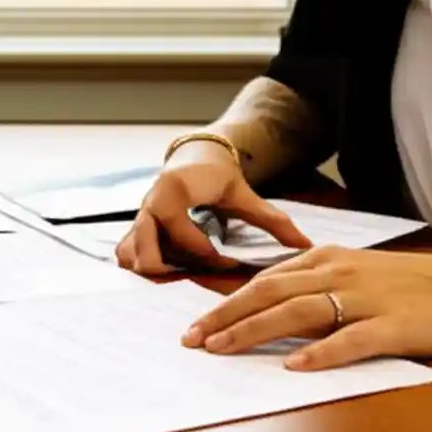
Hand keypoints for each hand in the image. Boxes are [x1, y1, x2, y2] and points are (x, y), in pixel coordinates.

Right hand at [115, 140, 311, 274]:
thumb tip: (305, 245)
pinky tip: (168, 271)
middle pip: (145, 250)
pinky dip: (141, 264)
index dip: (205, 254)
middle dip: (170, 270)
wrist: (195, 155)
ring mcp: (139, 215)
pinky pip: (126, 251)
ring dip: (153, 270)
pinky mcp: (136, 225)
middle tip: (197, 275)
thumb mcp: (244, 194)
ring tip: (182, 276)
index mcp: (175, 191)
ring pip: (130, 253)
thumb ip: (272, 219)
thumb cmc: (219, 176)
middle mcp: (150, 203)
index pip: (182, 233)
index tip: (228, 262)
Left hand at [181, 246, 431, 369]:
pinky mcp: (392, 326)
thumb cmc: (410, 283)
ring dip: (254, 331)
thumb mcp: (354, 269)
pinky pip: (350, 340)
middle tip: (193, 339)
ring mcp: (365, 299)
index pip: (265, 281)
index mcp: (327, 258)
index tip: (196, 323)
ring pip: (298, 312)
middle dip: (226, 316)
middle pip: (269, 293)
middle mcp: (339, 273)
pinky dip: (320, 352)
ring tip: (223, 348)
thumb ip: (313, 280)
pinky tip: (295, 365)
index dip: (227, 303)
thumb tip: (266, 299)